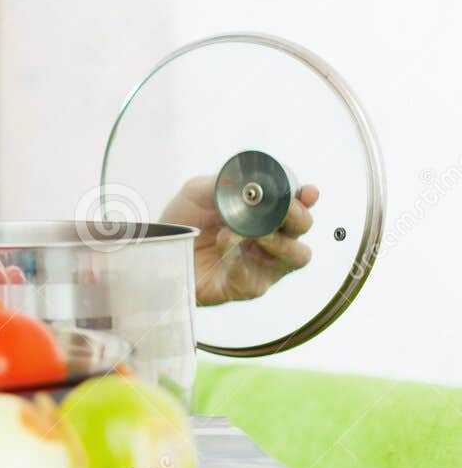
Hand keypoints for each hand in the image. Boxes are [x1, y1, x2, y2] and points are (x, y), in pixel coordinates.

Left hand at [159, 176, 319, 304]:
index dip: (307, 197)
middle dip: (297, 217)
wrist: (159, 251)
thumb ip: (225, 184)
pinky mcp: (249, 286)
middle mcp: (272, 237)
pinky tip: (225, 245)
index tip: (307, 193)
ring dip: (280, 242)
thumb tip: (251, 181)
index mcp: (265, 213)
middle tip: (281, 210)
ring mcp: (264, 264)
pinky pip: (256, 277)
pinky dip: (241, 259)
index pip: (297, 203)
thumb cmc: (184, 222)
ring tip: (256, 233)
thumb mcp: (198, 193)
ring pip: (297, 256)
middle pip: (303, 228)